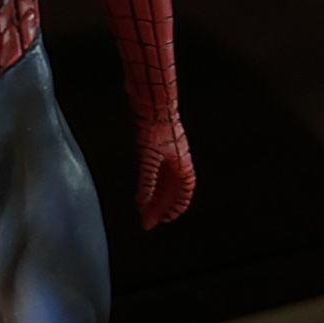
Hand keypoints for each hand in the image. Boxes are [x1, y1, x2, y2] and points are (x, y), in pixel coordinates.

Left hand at [134, 112, 195, 228]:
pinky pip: (154, 172)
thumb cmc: (156, 127)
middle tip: (148, 219)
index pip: (184, 194)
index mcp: (182, 166)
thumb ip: (146, 182)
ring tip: (143, 207)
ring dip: (153, 196)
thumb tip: (142, 203)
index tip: (165, 220)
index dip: (176, 208)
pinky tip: (140, 187)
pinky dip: (148, 183)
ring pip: (162, 182)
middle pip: (170, 190)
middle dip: (159, 206)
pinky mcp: (156, 148)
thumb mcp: (149, 159)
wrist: (152, 102)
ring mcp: (167, 155)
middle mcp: (177, 162)